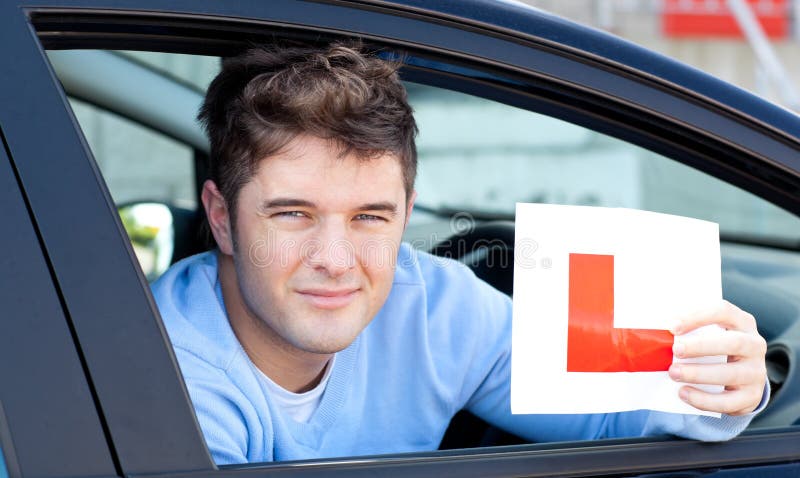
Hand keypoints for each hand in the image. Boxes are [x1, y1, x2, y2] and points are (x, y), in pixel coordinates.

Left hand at [668, 300, 766, 415]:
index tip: (673, 327)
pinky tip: (684, 393)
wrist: (739, 380)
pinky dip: (703, 399)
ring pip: (730, 373)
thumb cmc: (714, 349)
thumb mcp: (708, 333)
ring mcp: (756, 372)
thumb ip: (689, 328)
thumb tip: (654, 328)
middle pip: (733, 342)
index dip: (698, 318)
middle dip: (701, 346)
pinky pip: (728, 401)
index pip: (724, 311)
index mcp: (742, 322)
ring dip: (698, 373)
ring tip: (673, 372)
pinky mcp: (751, 396)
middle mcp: (754, 345)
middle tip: (675, 350)